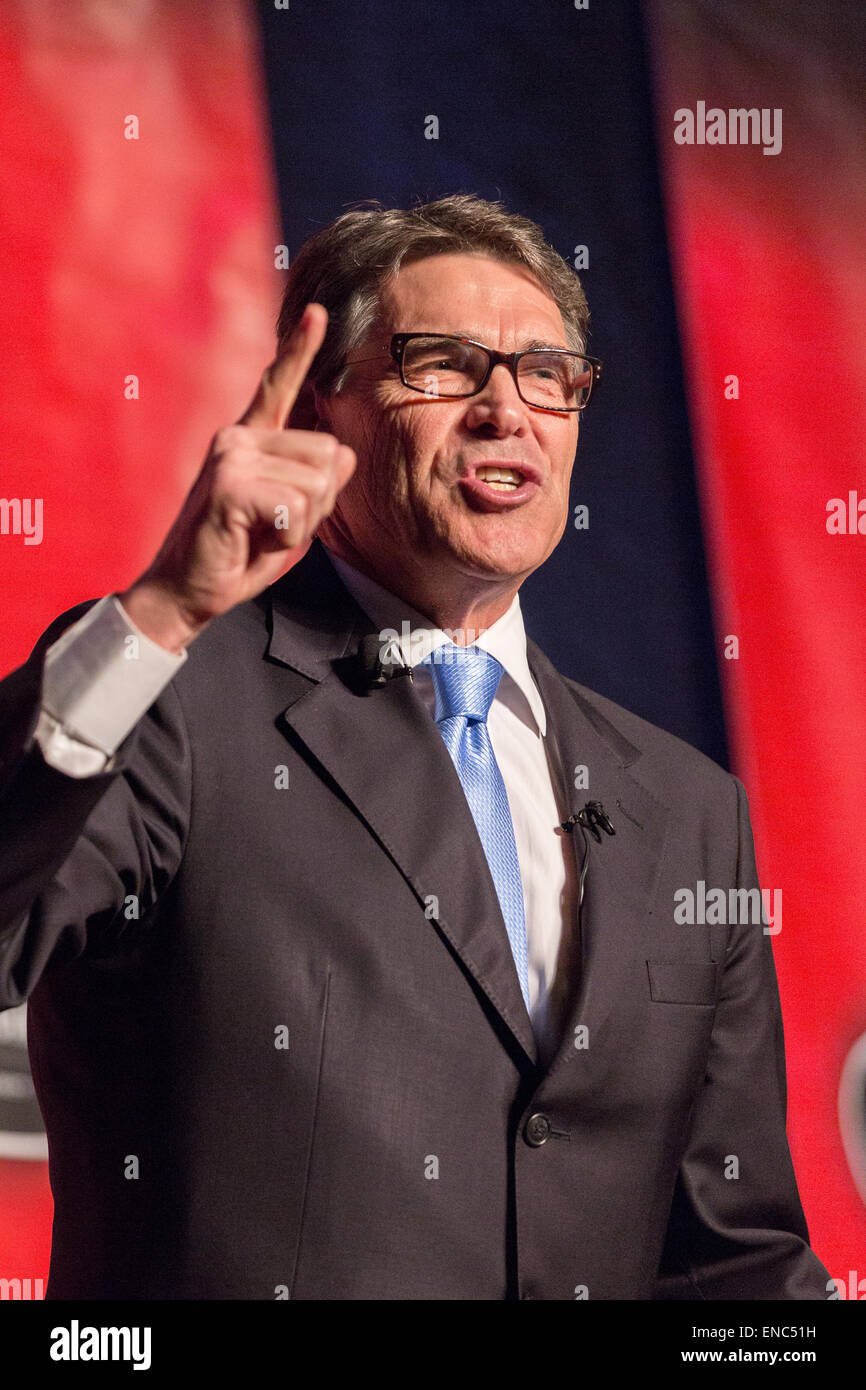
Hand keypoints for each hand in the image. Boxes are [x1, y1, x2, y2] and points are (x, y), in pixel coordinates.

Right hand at [118, 304, 355, 651]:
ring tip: (259, 532)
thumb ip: (316, 485)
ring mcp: (231, 455)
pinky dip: (285, 536)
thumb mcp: (288, 518)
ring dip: (301, 523)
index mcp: (250, 440)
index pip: (279, 388)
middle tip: (272, 525)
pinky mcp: (228, 483)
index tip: (319, 313)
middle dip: (317, 503)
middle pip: (329, 455)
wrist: (184, 592)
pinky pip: (295, 508)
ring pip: (317, 484)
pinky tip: (251, 539)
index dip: (300, 350)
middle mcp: (237, 436)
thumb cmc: (235, 555)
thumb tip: (346, 455)